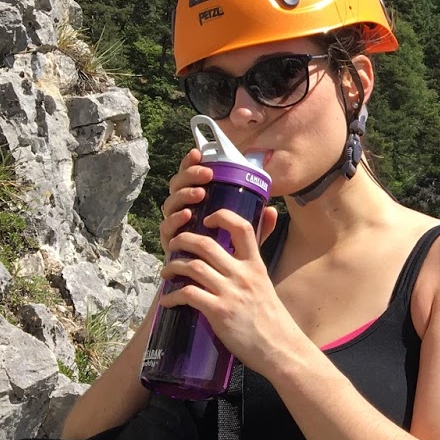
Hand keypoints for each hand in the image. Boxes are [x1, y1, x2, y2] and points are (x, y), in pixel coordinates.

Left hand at [158, 205, 291, 371]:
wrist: (279, 348)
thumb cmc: (271, 317)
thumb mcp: (266, 283)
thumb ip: (255, 261)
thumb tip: (258, 241)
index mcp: (256, 265)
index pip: (241, 227)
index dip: (221, 216)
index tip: (206, 220)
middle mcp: (243, 275)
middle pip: (206, 244)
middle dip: (183, 240)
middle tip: (173, 245)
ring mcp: (230, 293)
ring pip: (193, 266)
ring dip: (173, 266)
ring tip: (166, 272)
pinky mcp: (219, 312)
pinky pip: (188, 294)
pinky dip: (172, 296)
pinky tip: (168, 301)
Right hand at [159, 148, 277, 256]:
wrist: (209, 286)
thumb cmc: (226, 256)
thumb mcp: (244, 239)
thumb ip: (258, 226)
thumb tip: (273, 210)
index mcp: (198, 203)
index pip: (191, 178)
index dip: (191, 163)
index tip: (199, 153)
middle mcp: (183, 210)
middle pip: (178, 185)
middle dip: (190, 175)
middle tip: (207, 174)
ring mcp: (174, 225)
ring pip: (170, 203)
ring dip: (184, 195)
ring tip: (200, 193)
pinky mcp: (168, 242)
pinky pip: (166, 228)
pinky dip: (174, 220)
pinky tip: (186, 216)